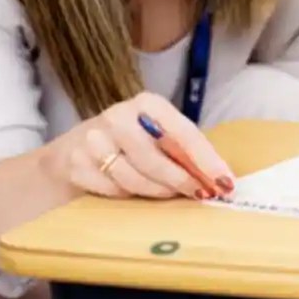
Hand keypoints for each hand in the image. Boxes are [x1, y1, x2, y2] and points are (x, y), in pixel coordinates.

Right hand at [47, 92, 234, 199]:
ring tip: (168, 193)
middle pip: (155, 158)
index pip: (182, 132)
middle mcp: (118, 116)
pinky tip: (134, 191)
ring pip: (133, 177)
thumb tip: (221, 177)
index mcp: (147, 103)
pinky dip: (128, 195)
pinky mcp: (77, 163)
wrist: (74, 149)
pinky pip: (112, 189)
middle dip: (180, 180)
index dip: (205, 160)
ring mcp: (93, 139)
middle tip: (198, 194)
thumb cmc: (131, 142)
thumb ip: (184, 149)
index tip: (224, 181)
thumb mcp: (157, 134)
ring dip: (156, 191)